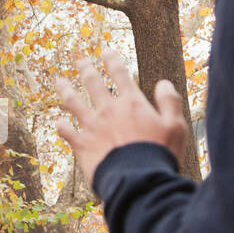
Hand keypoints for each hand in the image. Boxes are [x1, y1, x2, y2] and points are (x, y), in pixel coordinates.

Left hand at [55, 48, 190, 186]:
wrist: (137, 180)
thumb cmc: (160, 154)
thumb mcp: (176, 126)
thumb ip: (170, 102)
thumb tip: (163, 83)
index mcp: (131, 103)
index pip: (120, 74)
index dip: (112, 60)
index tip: (106, 52)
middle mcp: (109, 110)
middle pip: (93, 83)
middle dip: (86, 69)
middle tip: (80, 61)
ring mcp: (93, 127)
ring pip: (74, 103)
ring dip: (65, 90)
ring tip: (59, 81)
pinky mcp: (82, 145)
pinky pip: (67, 133)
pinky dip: (62, 127)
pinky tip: (57, 122)